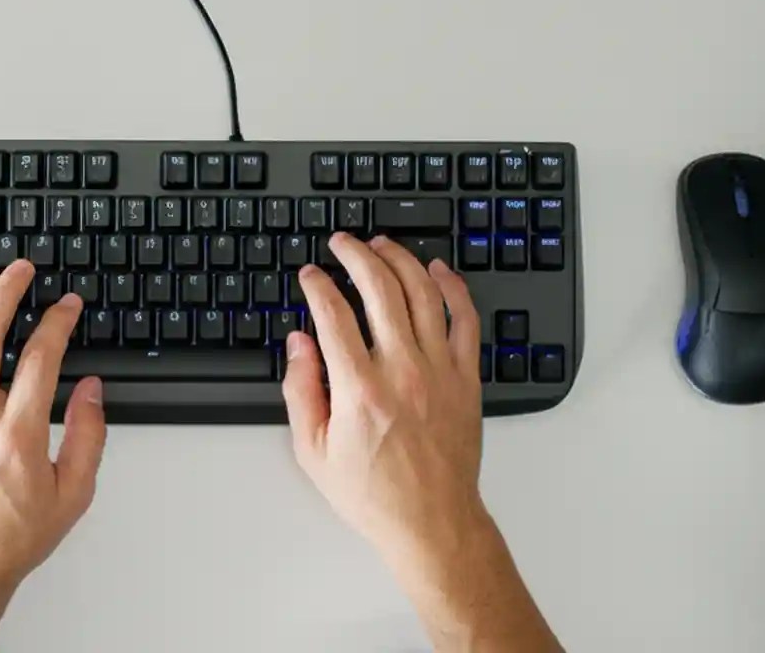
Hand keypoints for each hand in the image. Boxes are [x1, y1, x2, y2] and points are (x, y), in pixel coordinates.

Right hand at [284, 233, 483, 564]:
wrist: (431, 521)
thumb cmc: (373, 493)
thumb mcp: (312, 450)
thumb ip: (301, 390)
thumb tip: (299, 343)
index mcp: (359, 389)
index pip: (332, 315)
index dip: (318, 285)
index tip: (310, 274)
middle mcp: (401, 371)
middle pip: (379, 289)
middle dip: (356, 255)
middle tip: (341, 243)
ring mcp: (439, 371)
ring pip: (422, 293)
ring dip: (399, 260)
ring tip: (381, 245)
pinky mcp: (465, 377)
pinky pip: (464, 319)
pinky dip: (452, 288)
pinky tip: (437, 270)